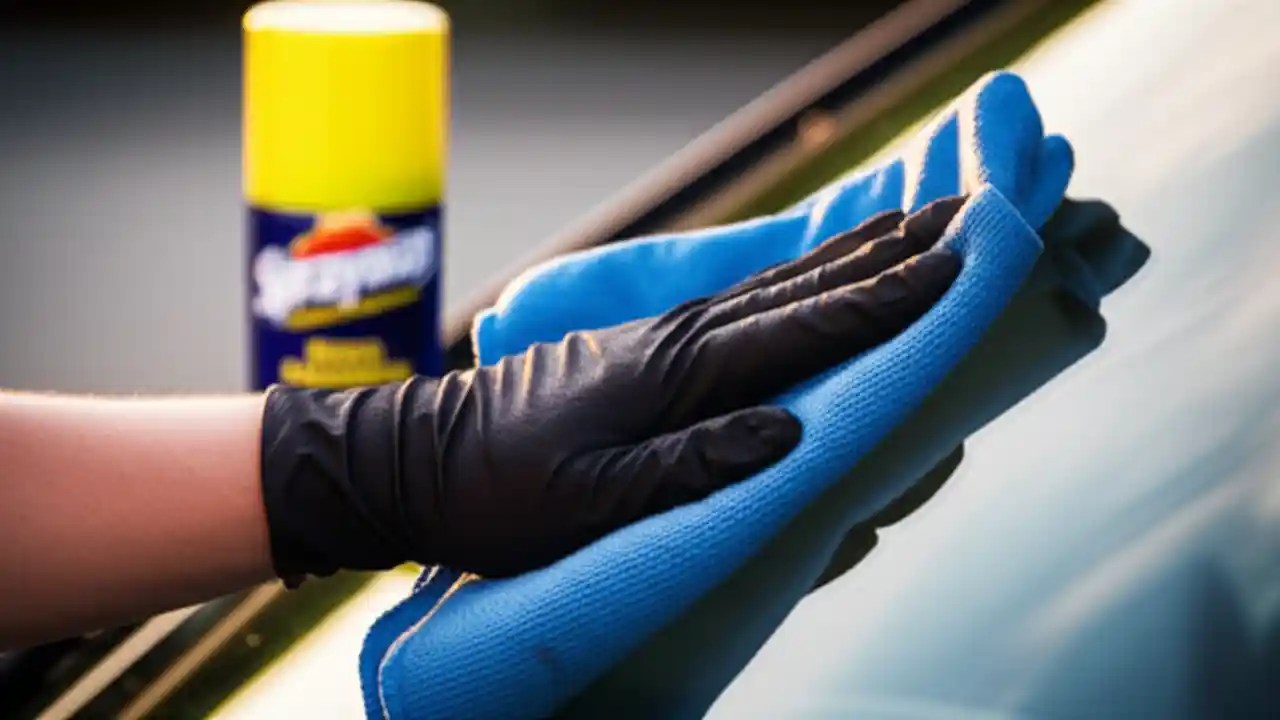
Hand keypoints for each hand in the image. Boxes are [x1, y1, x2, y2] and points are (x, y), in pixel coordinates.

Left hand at [260, 198, 964, 579]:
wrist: (414, 461)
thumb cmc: (500, 494)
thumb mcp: (594, 501)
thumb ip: (694, 464)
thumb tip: (792, 431)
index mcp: (675, 373)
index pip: (801, 329)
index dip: (882, 301)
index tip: (952, 264)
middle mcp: (676, 340)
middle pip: (798, 289)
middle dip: (881, 257)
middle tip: (953, 216)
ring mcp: (657, 339)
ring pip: (769, 289)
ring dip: (841, 260)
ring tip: (899, 229)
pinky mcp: (640, 350)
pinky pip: (736, 307)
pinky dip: (786, 285)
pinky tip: (803, 281)